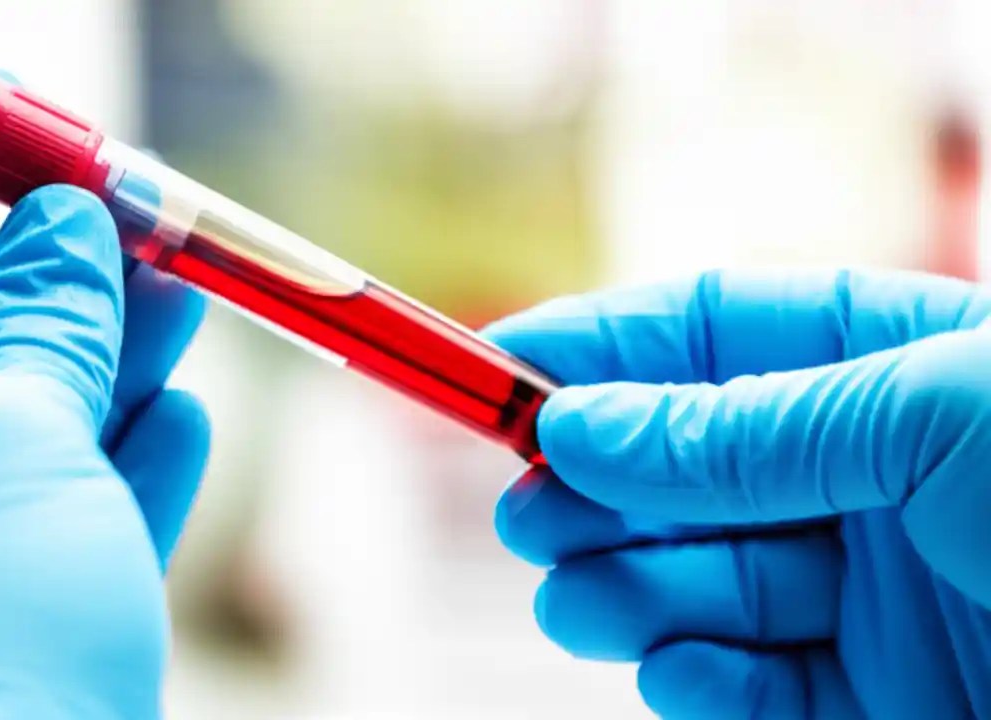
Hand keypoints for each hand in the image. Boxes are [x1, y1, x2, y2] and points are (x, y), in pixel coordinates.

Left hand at [0, 73, 206, 716]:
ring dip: (114, 347)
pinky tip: (187, 403)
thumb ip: (39, 321)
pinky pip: (71, 516)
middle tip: (131, 191)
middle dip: (50, 261)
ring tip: (187, 273)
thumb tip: (74, 227)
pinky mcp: (9, 631)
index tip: (3, 105)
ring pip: (29, 424)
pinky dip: (133, 455)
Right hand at [487, 270, 990, 718]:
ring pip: (701, 582)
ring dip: (625, 594)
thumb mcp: (926, 418)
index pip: (708, 331)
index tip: (492, 367)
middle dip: (594, 491)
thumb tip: (577, 427)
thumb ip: (747, 431)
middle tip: (529, 518)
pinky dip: (698, 680)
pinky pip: (753, 688)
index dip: (596, 345)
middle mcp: (868, 473)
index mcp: (890, 362)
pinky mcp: (881, 697)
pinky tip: (676, 669)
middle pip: (684, 469)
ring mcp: (872, 592)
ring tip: (577, 606)